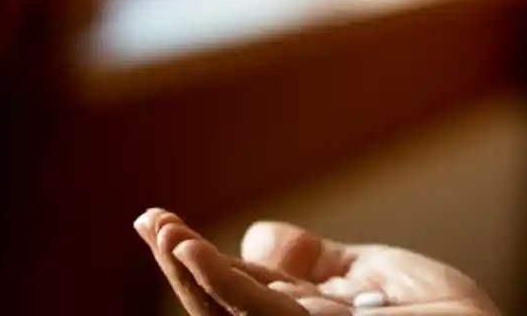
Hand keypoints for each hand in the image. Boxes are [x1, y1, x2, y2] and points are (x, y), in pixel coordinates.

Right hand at [135, 208, 499, 314]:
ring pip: (230, 315)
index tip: (165, 223)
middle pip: (222, 309)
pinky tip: (191, 252)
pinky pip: (262, 313)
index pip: (240, 295)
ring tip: (162, 232)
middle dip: (182, 269)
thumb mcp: (377, 277)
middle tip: (149, 221)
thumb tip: (254, 234)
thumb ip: (317, 263)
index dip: (202, 263)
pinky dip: (221, 283)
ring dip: (190, 274)